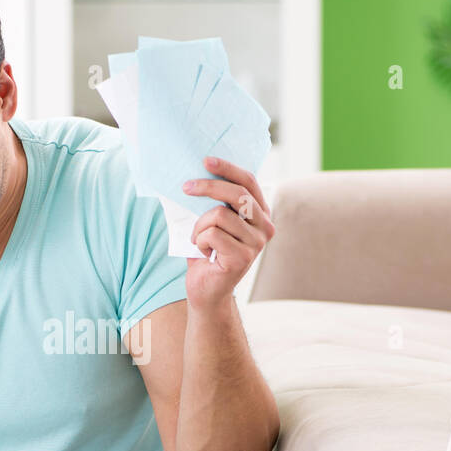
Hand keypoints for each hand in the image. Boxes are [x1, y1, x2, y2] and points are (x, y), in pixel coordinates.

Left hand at [181, 155, 274, 311]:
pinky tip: (205, 253)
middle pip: (237, 194)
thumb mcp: (212, 221)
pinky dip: (200, 241)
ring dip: (199, 226)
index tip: (206, 160)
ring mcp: (256, 243)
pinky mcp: (243, 258)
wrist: (206, 290)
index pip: (248, 182)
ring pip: (219, 215)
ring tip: (199, 240)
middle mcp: (265, 226)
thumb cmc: (207, 252)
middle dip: (207, 187)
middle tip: (186, 187)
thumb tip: (194, 173)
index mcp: (260, 213)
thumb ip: (213, 201)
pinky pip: (212, 235)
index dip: (227, 168)